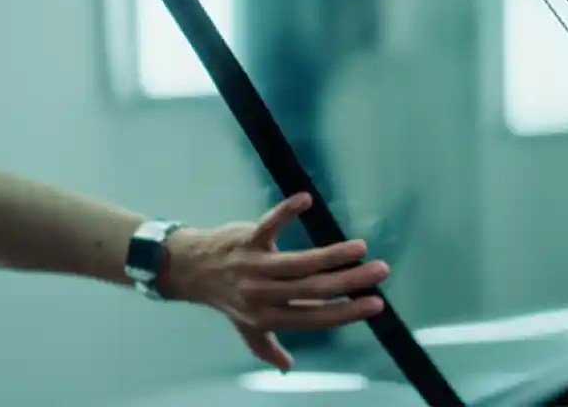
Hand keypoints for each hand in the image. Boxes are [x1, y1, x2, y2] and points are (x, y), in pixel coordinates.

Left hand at [160, 193, 388, 370]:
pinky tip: (306, 199)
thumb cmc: (225, 298)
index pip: (316, 318)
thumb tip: (287, 368)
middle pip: (314, 289)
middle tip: (380, 270)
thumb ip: (268, 348)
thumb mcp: (246, 328)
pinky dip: (286, 211)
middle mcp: (262, 295)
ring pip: (300, 262)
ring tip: (360, 247)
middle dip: (350, 281)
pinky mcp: (247, 240)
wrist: (187, 270)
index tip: (376, 303)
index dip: (347, 312)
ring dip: (333, 255)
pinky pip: (269, 225)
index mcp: (269, 318)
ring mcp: (254, 267)